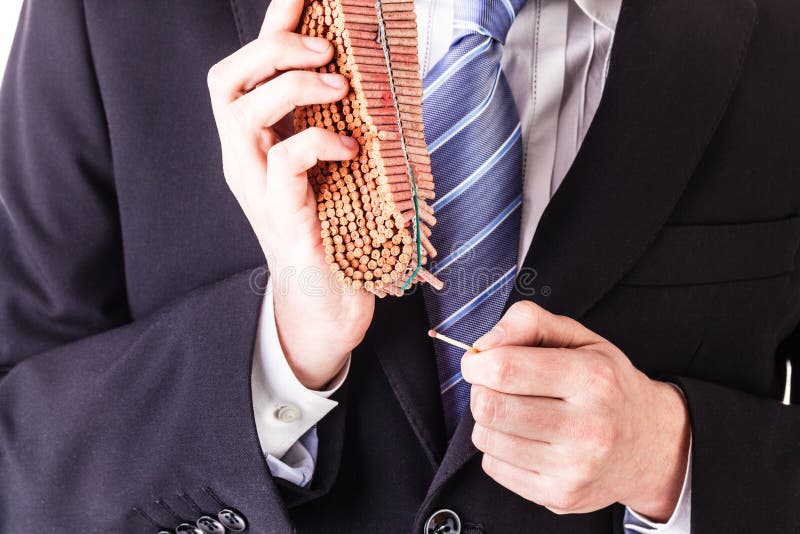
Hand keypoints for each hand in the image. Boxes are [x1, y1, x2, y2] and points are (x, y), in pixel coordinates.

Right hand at [207, 0, 373, 389]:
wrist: (328, 302)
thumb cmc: (335, 230)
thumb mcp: (333, 166)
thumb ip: (333, 123)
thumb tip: (367, 75)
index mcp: (258, 140)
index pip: (248, 68)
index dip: (273, 24)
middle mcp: (245, 158)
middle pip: (227, 79)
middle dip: (272, 48)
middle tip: (324, 48)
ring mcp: (257, 188)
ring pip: (244, 113)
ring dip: (293, 86)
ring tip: (338, 87)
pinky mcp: (280, 215)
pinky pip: (285, 161)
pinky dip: (317, 142)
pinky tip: (350, 148)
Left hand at [462, 301, 689, 520]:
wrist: (653, 445)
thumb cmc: (610, 386)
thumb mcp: (581, 338)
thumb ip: (530, 322)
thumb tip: (485, 346)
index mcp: (592, 378)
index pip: (505, 369)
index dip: (477, 363)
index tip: (478, 362)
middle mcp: (587, 426)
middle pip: (491, 407)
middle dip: (481, 391)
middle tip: (495, 387)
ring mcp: (574, 468)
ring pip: (487, 439)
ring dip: (488, 421)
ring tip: (514, 413)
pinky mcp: (560, 496)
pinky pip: (494, 467)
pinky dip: (498, 450)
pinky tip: (524, 440)